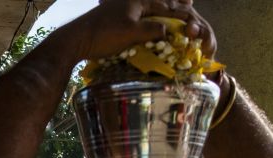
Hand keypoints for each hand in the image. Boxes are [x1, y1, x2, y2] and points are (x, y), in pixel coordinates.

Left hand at [59, 0, 212, 62]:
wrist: (75, 39)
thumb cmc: (102, 35)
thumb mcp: (130, 33)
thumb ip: (151, 29)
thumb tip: (169, 31)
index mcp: (141, 0)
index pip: (170, 8)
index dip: (185, 18)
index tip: (197, 28)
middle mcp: (136, 0)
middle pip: (164, 3)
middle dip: (180, 8)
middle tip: (193, 10)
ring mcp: (127, 7)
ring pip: (154, 6)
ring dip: (169, 8)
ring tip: (184, 5)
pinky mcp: (120, 17)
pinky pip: (144, 13)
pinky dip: (154, 16)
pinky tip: (157, 21)